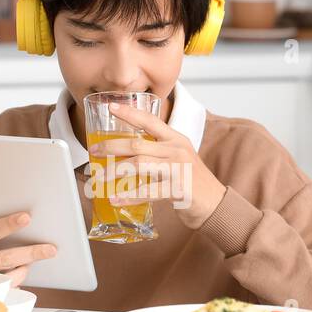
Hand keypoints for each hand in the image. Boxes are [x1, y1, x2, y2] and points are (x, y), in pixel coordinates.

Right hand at [0, 212, 56, 287]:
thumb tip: (11, 227)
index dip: (9, 224)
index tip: (27, 218)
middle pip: (6, 258)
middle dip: (31, 253)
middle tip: (50, 249)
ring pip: (9, 277)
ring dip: (24, 268)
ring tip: (32, 261)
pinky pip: (5, 289)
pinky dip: (15, 280)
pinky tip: (20, 273)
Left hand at [87, 102, 226, 228]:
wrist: (217, 205)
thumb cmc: (192, 182)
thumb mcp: (178, 158)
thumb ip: (157, 152)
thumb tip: (123, 152)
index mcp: (176, 139)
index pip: (150, 120)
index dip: (129, 112)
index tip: (111, 107)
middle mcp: (177, 150)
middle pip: (136, 145)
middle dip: (111, 146)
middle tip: (94, 150)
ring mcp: (178, 168)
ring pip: (138, 165)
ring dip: (114, 171)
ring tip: (98, 178)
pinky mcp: (179, 188)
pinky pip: (148, 191)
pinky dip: (129, 195)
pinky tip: (116, 198)